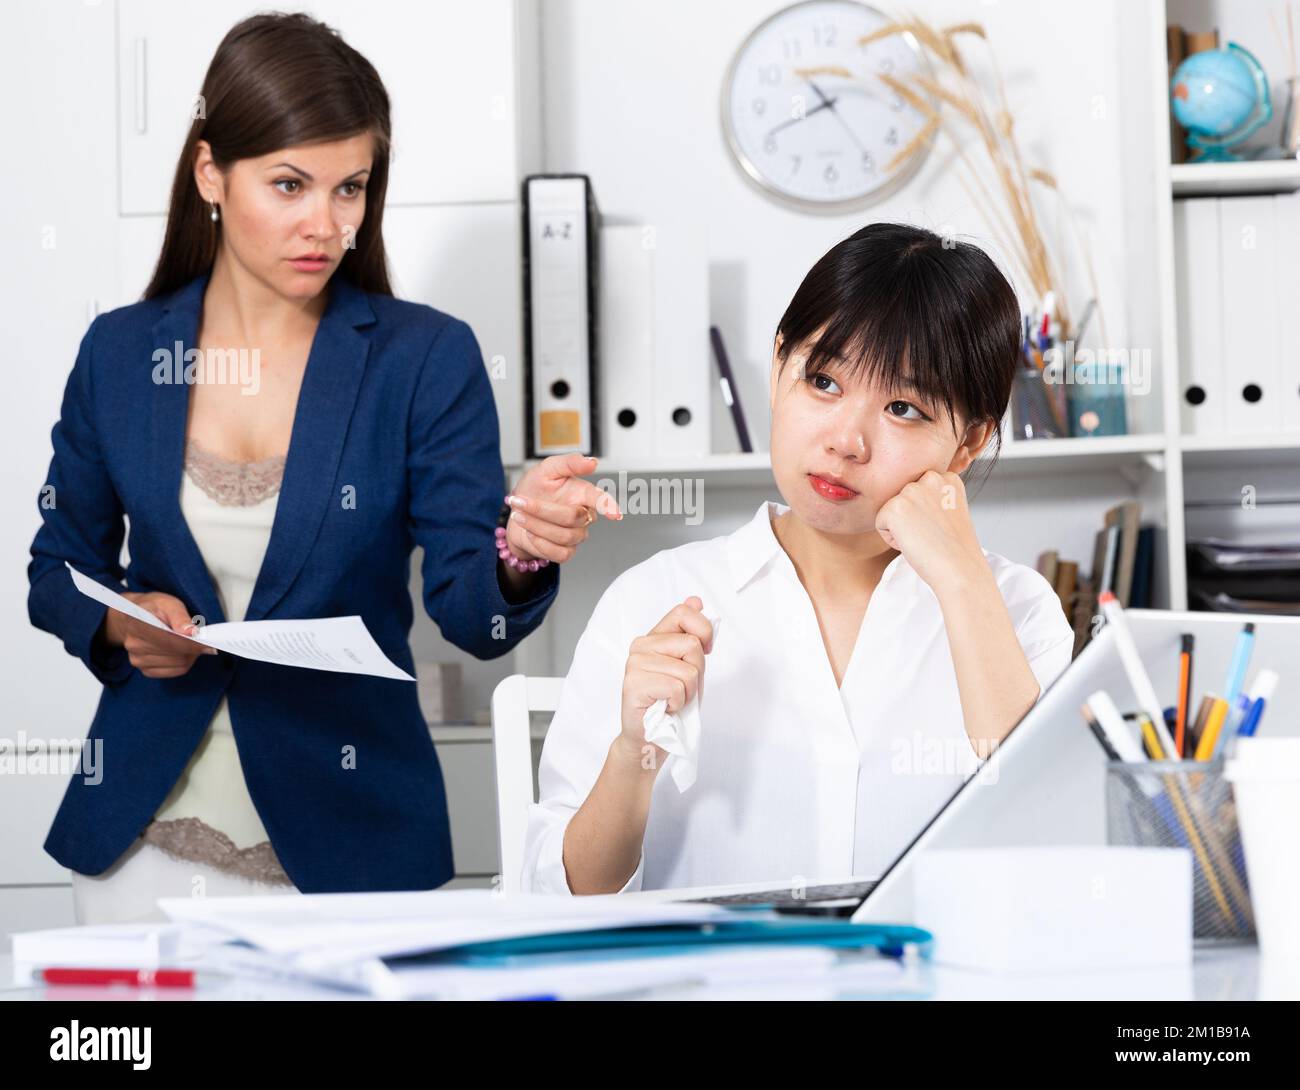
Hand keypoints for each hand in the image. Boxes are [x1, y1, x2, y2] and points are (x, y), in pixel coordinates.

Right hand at [101, 591, 217, 678]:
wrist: (133, 617)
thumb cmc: (153, 608)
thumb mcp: (168, 603)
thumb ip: (180, 616)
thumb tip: (192, 632)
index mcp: (139, 625)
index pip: (172, 641)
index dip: (193, 644)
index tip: (210, 643)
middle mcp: (135, 645)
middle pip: (178, 655)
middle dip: (194, 648)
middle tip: (202, 640)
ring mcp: (138, 660)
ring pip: (179, 665)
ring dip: (190, 655)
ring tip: (190, 643)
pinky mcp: (144, 670)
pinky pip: (174, 672)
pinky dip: (183, 663)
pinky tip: (182, 652)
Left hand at [505, 453, 622, 564]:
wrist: (516, 512)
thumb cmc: (535, 488)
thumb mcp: (546, 469)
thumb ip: (569, 463)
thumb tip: (592, 462)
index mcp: (582, 493)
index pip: (599, 499)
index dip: (608, 506)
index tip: (615, 514)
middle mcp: (583, 515)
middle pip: (572, 517)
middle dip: (541, 510)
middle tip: (519, 501)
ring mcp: (576, 535)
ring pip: (564, 536)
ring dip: (536, 526)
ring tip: (519, 516)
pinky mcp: (566, 552)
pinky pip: (559, 553)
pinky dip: (540, 544)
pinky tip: (530, 534)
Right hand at [618, 596, 714, 760]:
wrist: (651, 739)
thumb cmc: (671, 704)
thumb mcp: (690, 666)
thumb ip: (692, 636)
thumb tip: (696, 600)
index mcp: (654, 637)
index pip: (683, 612)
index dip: (704, 630)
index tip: (705, 650)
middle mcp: (641, 645)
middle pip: (691, 644)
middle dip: (697, 671)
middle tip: (682, 688)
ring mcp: (635, 664)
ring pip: (687, 670)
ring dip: (688, 692)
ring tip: (672, 700)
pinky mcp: (634, 684)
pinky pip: (676, 687)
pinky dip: (678, 703)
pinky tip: (665, 708)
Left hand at [873, 469, 986, 592]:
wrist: (960, 569)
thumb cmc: (955, 549)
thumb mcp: (950, 511)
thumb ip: (932, 497)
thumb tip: (910, 499)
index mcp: (947, 478)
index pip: (919, 492)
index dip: (926, 514)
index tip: (942, 526)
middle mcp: (930, 478)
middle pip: (903, 499)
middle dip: (912, 519)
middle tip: (933, 534)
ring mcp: (912, 491)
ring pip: (891, 510)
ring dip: (902, 528)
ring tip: (925, 538)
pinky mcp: (895, 507)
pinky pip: (881, 524)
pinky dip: (892, 540)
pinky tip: (915, 543)